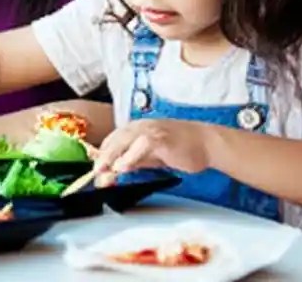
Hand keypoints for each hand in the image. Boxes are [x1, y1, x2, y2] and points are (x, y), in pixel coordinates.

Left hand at [92, 119, 213, 186]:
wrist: (207, 143)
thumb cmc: (180, 149)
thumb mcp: (150, 157)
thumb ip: (131, 163)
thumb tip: (110, 175)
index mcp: (134, 129)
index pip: (111, 141)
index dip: (101, 156)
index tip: (93, 171)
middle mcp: (139, 126)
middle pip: (114, 140)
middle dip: (102, 158)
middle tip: (94, 174)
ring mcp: (150, 129)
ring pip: (124, 140)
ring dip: (112, 156)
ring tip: (103, 171)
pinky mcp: (162, 137)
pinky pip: (142, 145)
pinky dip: (131, 155)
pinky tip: (124, 166)